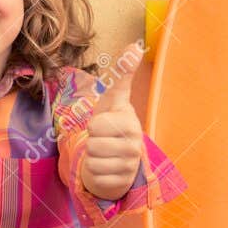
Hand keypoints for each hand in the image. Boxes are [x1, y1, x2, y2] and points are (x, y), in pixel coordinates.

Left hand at [78, 66, 142, 200]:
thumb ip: (122, 73)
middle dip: (92, 143)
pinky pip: (95, 177)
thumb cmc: (112, 123)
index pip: (96, 125)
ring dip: (92, 158)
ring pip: (93, 162)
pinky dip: (95, 174)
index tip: (105, 124)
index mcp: (131, 123)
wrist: (117, 156)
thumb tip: (135, 45)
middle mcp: (135, 146)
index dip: (94, 124)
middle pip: (93, 144)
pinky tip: (106, 168)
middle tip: (103, 141)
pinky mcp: (122, 183)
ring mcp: (130, 166)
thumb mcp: (113, 99)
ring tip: (104, 154)